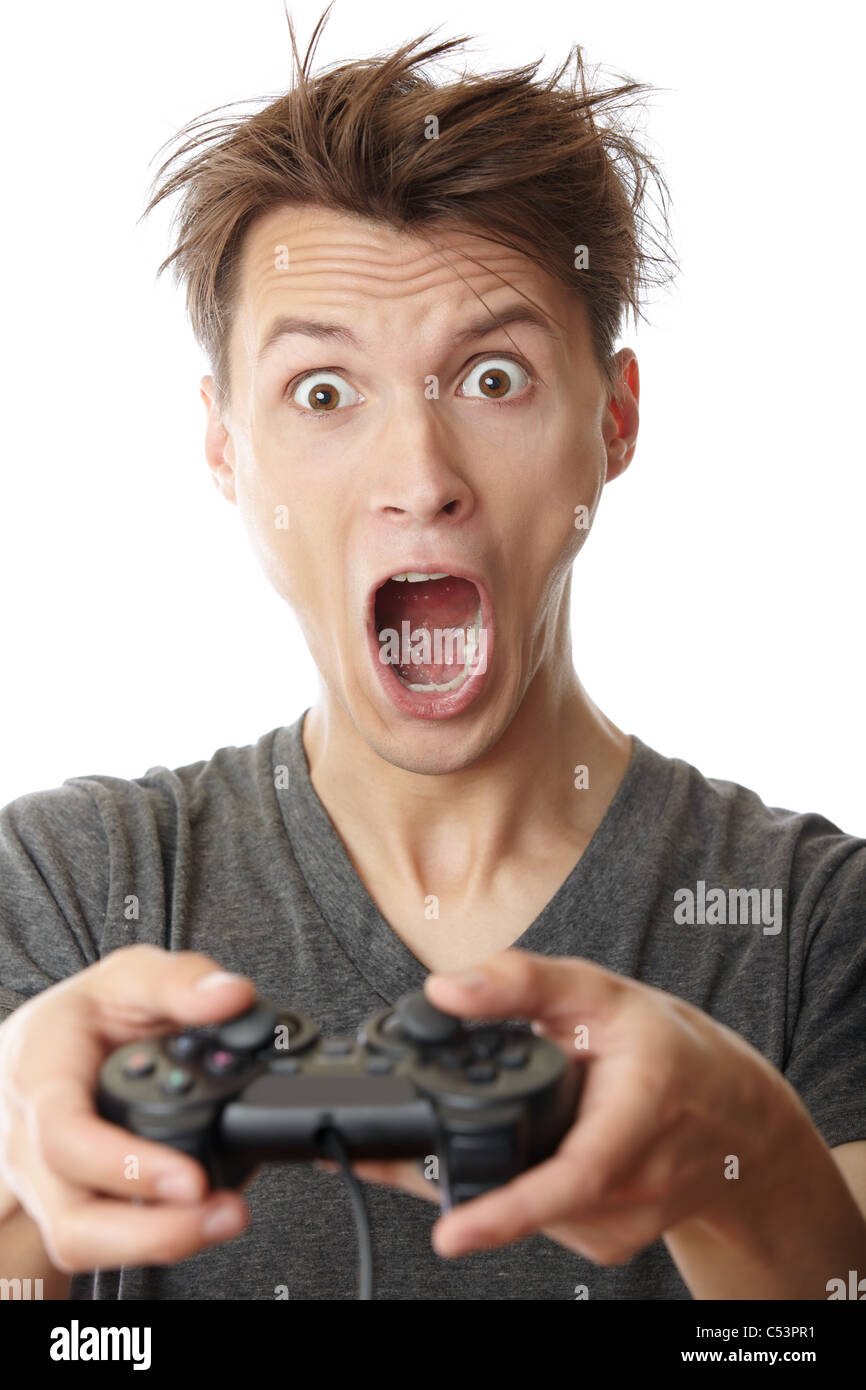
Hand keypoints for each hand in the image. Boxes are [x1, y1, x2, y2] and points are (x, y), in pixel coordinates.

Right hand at [0, 944, 258, 1271]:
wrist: (48, 1051)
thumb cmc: (84, 1017)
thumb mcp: (128, 977)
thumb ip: (180, 981)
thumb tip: (231, 997)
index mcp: (40, 1078)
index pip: (64, 1137)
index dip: (125, 1166)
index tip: (190, 1178)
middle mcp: (31, 1144)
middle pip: (73, 1218)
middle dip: (152, 1231)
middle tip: (222, 1212)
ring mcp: (47, 1186)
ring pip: (83, 1243)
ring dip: (158, 1242)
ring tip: (225, 1218)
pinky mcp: (73, 1209)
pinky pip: (105, 1243)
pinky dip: (157, 1237)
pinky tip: (204, 1217)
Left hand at [332, 948, 806, 1264]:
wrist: (740, 1123)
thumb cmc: (674, 1053)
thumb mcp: (603, 994)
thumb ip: (523, 983)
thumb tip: (446, 989)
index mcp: (639, 1115)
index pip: (572, 1175)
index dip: (508, 1208)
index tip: (452, 1232)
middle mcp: (632, 1184)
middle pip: (523, 1198)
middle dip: (446, 1179)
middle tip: (380, 1155)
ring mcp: (620, 1223)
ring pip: (521, 1212)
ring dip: (467, 1181)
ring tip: (437, 1137)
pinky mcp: (606, 1242)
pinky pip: (537, 1221)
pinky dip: (502, 1192)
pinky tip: (500, 1154)